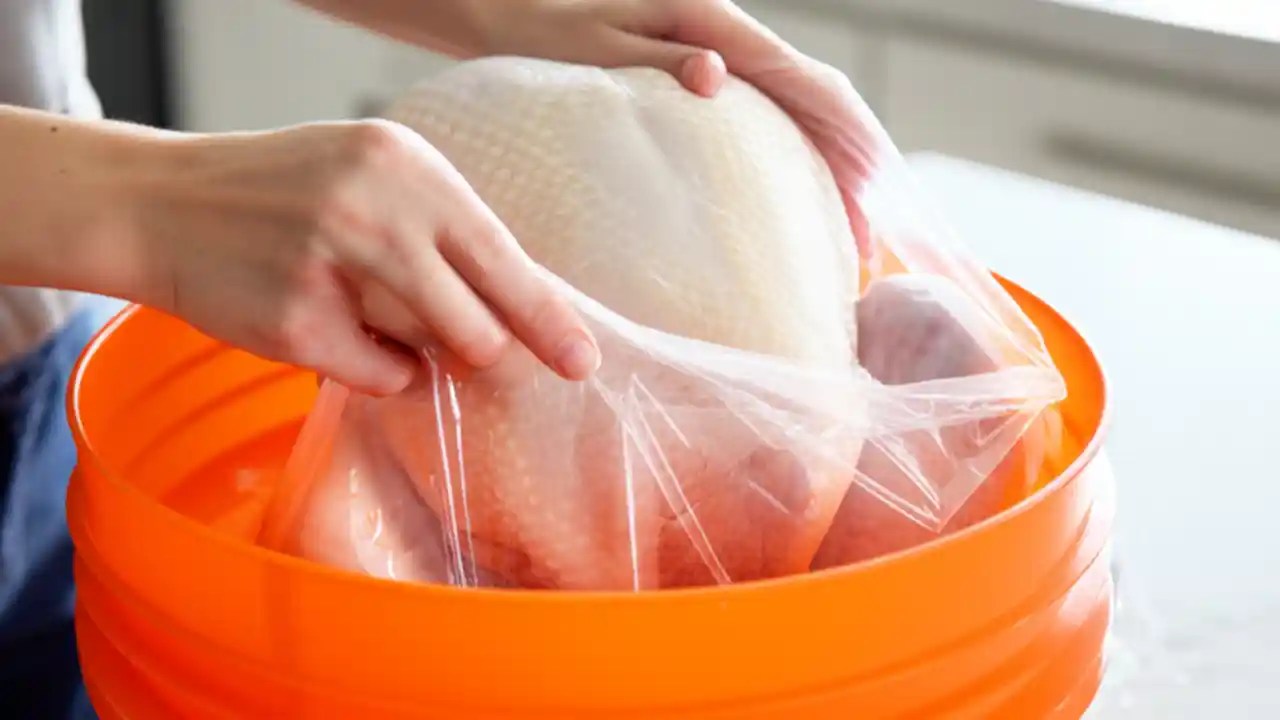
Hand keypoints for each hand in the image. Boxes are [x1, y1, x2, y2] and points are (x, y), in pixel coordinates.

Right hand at [133, 119, 599, 394]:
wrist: (165, 204)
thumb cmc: (286, 192)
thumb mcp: (370, 174)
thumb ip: (440, 227)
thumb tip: (527, 302)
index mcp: (405, 166)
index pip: (500, 254)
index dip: (548, 316)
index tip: (582, 358)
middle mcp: (373, 212)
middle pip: (481, 318)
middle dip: (491, 346)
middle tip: (474, 346)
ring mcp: (330, 269)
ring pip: (438, 350)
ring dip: (435, 355)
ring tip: (390, 322)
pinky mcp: (296, 325)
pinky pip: (381, 376)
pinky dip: (377, 368)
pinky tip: (340, 332)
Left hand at [466, 0, 884, 255]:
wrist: (502, 2)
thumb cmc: (537, 25)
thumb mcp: (593, 43)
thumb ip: (658, 58)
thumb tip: (718, 77)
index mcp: (712, 22)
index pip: (806, 81)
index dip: (848, 138)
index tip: (871, 198)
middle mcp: (726, 34)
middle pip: (816, 98)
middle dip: (852, 167)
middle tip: (867, 244)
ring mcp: (716, 52)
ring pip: (795, 109)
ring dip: (827, 166)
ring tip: (846, 233)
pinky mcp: (697, 71)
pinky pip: (764, 114)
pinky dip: (791, 156)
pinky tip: (794, 199)